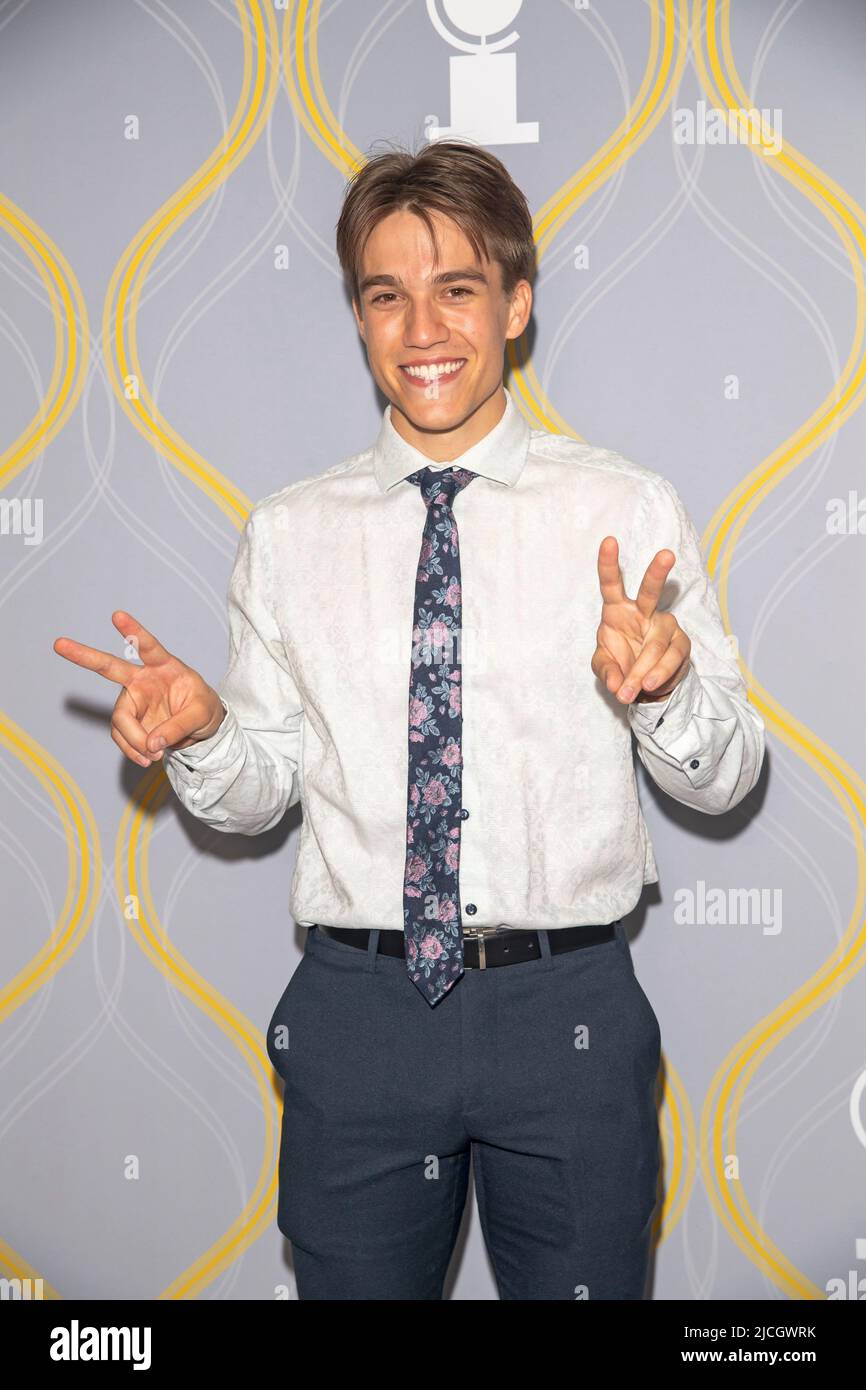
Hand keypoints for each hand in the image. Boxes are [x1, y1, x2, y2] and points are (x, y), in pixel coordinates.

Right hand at [53, 611, 225, 766]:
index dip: (133, 632)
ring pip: (119, 719)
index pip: (148, 646)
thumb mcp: (202, 715)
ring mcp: (132, 700)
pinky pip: (123, 737)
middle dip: (83, 655)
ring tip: (154, 756)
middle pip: (109, 667)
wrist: (201, 727)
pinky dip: (133, 750)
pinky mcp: (129, 721)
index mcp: (164, 666)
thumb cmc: (203, 709)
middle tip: (59, 643)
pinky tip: (147, 758)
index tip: (117, 615)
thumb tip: (151, 744)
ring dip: (134, 740)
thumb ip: (180, 727)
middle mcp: (142, 679)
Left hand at [591, 536, 690, 704]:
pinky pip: (672, 659)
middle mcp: (643, 611)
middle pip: (650, 590)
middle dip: (657, 572)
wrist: (645, 684)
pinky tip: (650, 685)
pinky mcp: (681, 644)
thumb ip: (606, 672)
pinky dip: (659, 675)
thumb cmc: (620, 665)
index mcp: (617, 609)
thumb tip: (617, 683)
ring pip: (656, 644)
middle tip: (666, 554)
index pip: (611, 583)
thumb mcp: (604, 669)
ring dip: (643, 670)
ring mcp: (664, 625)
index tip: (609, 541)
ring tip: (633, 689)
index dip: (609, 563)